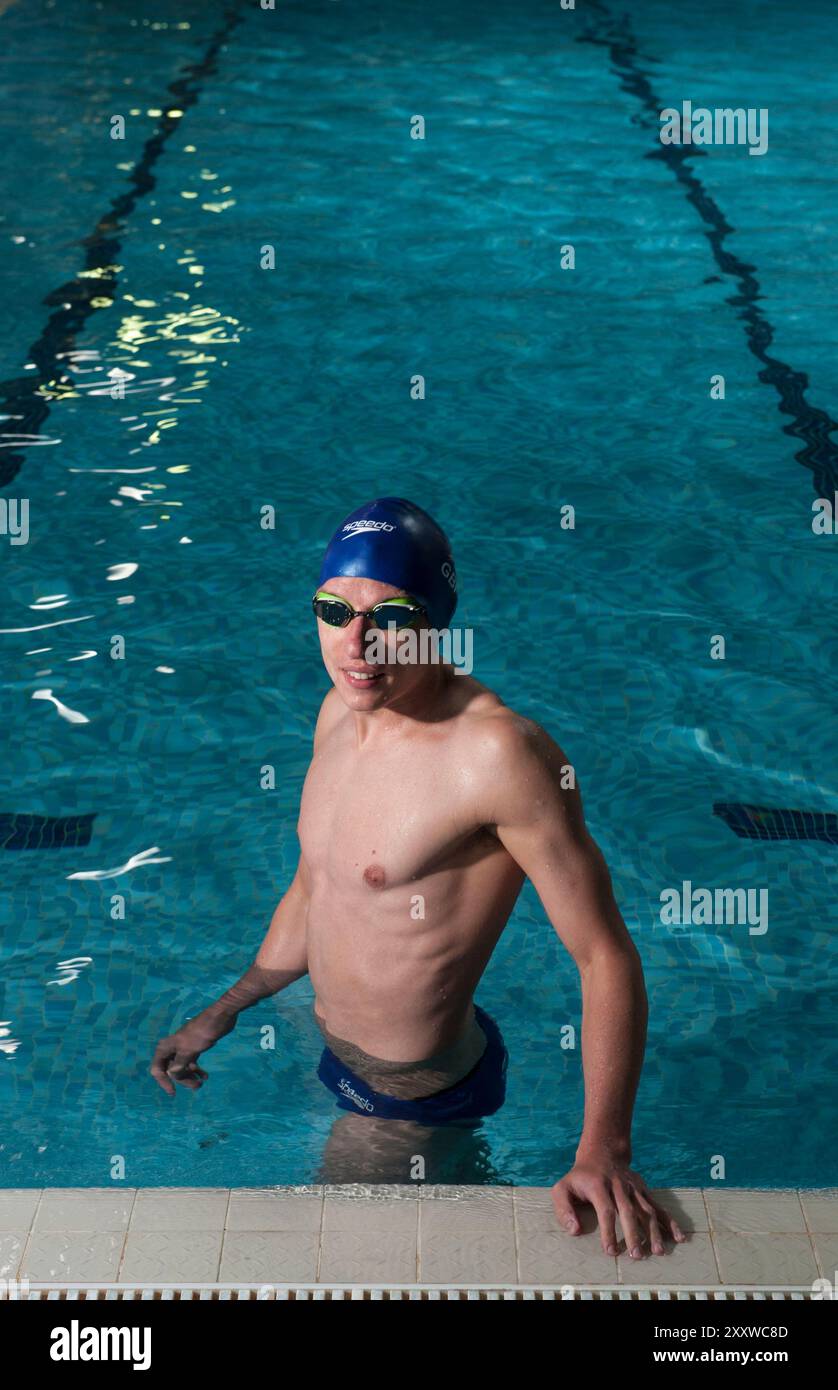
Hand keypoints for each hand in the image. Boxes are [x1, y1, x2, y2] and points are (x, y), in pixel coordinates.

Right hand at [149, 1011, 235, 1095]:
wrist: (219, 1018)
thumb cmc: (201, 1033)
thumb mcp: (188, 1051)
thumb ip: (179, 1065)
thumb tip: (172, 1076)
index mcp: (166, 1047)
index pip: (157, 1069)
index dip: (163, 1082)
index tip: (173, 1092)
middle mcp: (172, 1048)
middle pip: (171, 1071)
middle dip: (182, 1080)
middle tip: (196, 1087)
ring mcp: (184, 1048)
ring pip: (182, 1068)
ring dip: (190, 1077)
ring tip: (201, 1084)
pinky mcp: (194, 1048)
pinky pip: (191, 1063)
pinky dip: (196, 1071)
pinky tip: (205, 1076)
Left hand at [552, 1154, 686, 1257]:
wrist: (601, 1153)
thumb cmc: (579, 1178)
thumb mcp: (562, 1188)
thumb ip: (563, 1209)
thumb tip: (574, 1230)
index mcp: (597, 1185)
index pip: (605, 1209)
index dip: (609, 1231)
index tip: (611, 1251)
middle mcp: (618, 1185)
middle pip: (628, 1210)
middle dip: (634, 1233)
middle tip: (637, 1255)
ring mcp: (633, 1187)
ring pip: (645, 1208)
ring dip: (653, 1230)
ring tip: (658, 1251)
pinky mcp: (643, 1189)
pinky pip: (658, 1205)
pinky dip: (669, 1221)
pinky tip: (678, 1236)